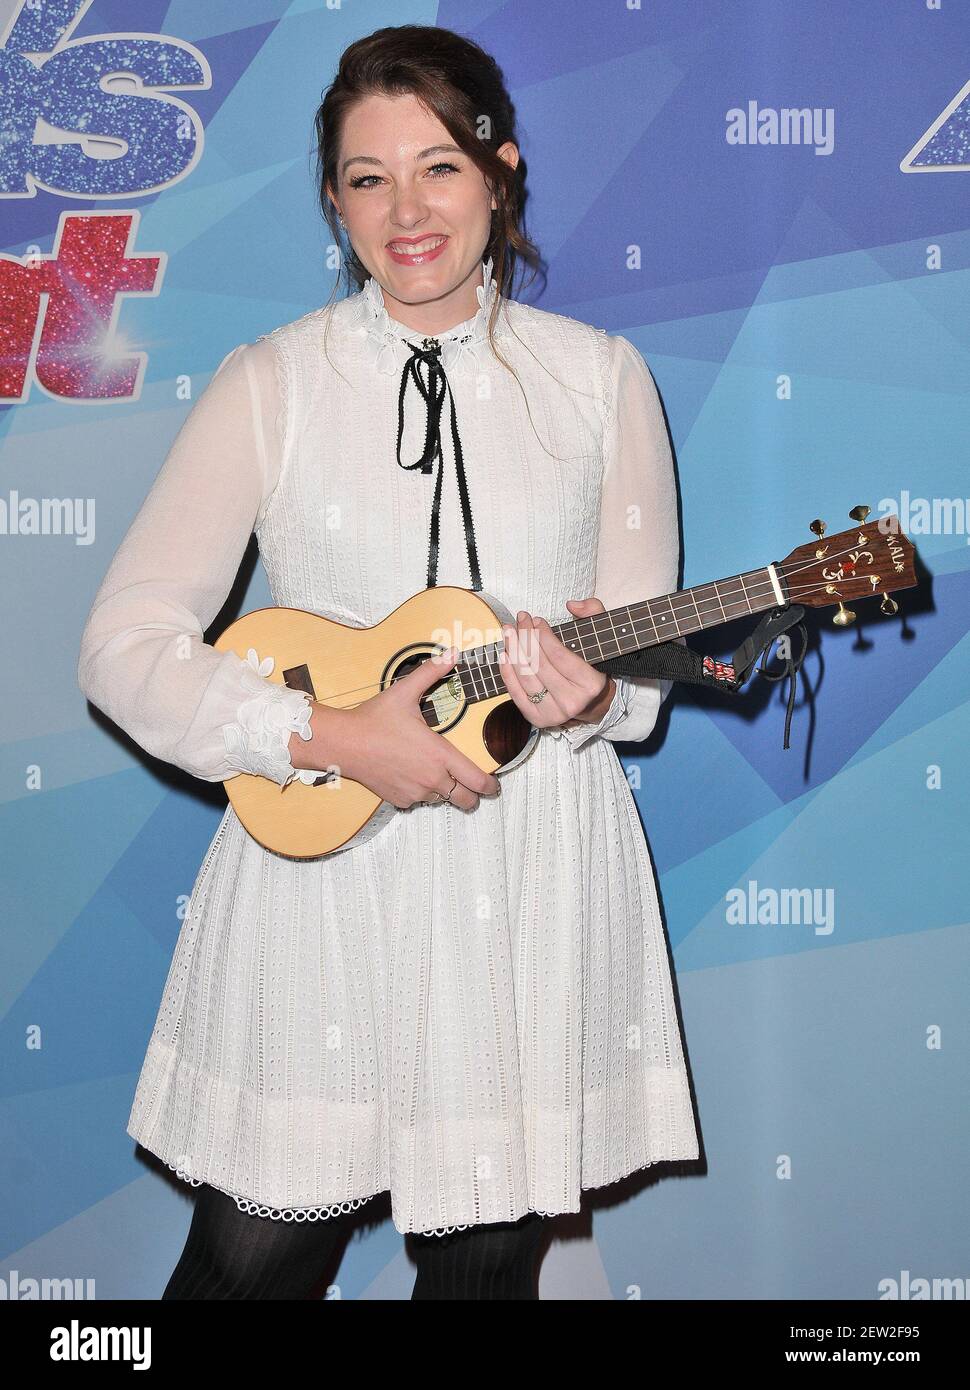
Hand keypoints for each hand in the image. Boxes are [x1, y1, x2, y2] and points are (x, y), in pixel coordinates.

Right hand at [292, 647, 500, 810]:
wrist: (344, 743)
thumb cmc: (373, 720)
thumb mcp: (405, 692)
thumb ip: (431, 672)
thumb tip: (452, 654)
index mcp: (440, 755)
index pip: (477, 781)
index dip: (490, 784)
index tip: (492, 783)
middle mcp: (431, 779)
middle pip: (466, 800)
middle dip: (473, 795)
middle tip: (472, 786)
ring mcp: (415, 793)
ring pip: (442, 800)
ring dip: (444, 791)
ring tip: (435, 772)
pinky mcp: (399, 800)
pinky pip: (419, 802)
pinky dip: (420, 793)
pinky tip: (412, 774)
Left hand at [498, 600, 615, 731]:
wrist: (592, 705)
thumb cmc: (592, 668)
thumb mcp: (600, 637)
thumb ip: (594, 612)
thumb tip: (571, 605)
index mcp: (591, 684)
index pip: (560, 656)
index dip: (543, 635)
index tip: (535, 620)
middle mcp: (572, 702)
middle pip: (539, 665)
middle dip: (525, 638)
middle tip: (519, 619)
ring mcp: (553, 714)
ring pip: (526, 678)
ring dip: (513, 651)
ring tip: (508, 632)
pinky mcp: (536, 719)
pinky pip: (516, 693)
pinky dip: (507, 673)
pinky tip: (504, 654)